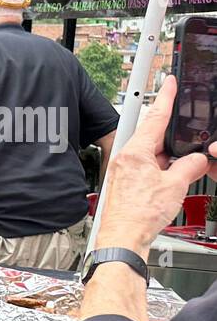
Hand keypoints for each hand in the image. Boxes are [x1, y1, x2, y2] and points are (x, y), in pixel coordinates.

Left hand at [95, 75, 216, 255]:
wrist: (123, 239)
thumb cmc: (140, 215)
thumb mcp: (175, 185)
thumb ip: (190, 166)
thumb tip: (198, 160)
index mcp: (135, 152)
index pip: (154, 117)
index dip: (166, 97)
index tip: (170, 81)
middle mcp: (125, 159)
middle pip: (154, 138)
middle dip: (172, 140)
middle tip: (186, 141)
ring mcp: (124, 172)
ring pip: (152, 156)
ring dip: (168, 160)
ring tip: (178, 174)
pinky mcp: (125, 184)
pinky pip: (147, 170)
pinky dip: (161, 172)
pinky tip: (169, 183)